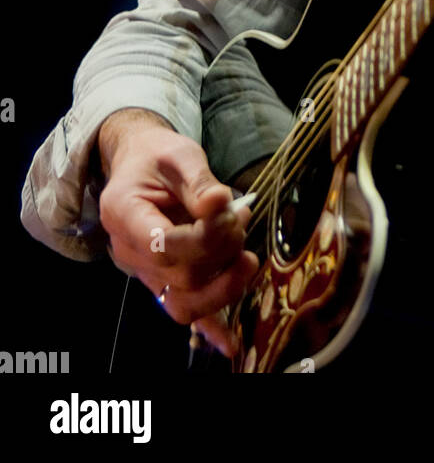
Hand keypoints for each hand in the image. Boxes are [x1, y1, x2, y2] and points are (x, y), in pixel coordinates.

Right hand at [98, 109, 258, 356]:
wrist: (140, 164)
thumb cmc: (158, 156)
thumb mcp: (179, 154)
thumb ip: (199, 181)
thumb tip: (221, 202)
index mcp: (123, 212)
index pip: (161, 245)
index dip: (202, 236)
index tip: (228, 208)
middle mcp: (128, 251)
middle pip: (180, 275)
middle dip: (222, 251)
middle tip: (240, 218)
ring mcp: (144, 271)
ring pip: (182, 302)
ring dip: (224, 286)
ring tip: (246, 257)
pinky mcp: (162, 281)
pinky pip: (182, 309)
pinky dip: (208, 327)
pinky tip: (230, 342)